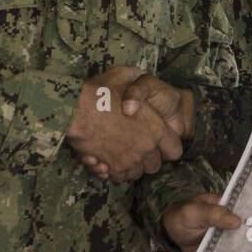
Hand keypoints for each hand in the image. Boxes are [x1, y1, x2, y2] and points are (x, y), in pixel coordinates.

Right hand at [65, 66, 182, 182]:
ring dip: (130, 166)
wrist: (76, 111)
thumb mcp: (124, 75)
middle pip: (155, 165)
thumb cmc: (100, 92)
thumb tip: (139, 74)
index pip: (175, 149)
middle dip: (147, 159)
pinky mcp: (113, 168)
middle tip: (135, 148)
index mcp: (157, 128)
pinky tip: (107, 161)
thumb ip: (137, 79)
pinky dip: (114, 171)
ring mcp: (131, 160)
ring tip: (119, 154)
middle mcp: (147, 147)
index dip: (167, 147)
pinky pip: (119, 177)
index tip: (157, 143)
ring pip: (137, 173)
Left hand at [160, 192, 241, 251]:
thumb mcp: (194, 212)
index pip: (248, 207)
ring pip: (243, 242)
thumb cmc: (181, 218)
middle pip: (249, 227)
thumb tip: (238, 221)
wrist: (169, 236)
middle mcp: (231, 220)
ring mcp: (227, 236)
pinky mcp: (222, 251)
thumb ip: (213, 214)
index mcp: (226, 205)